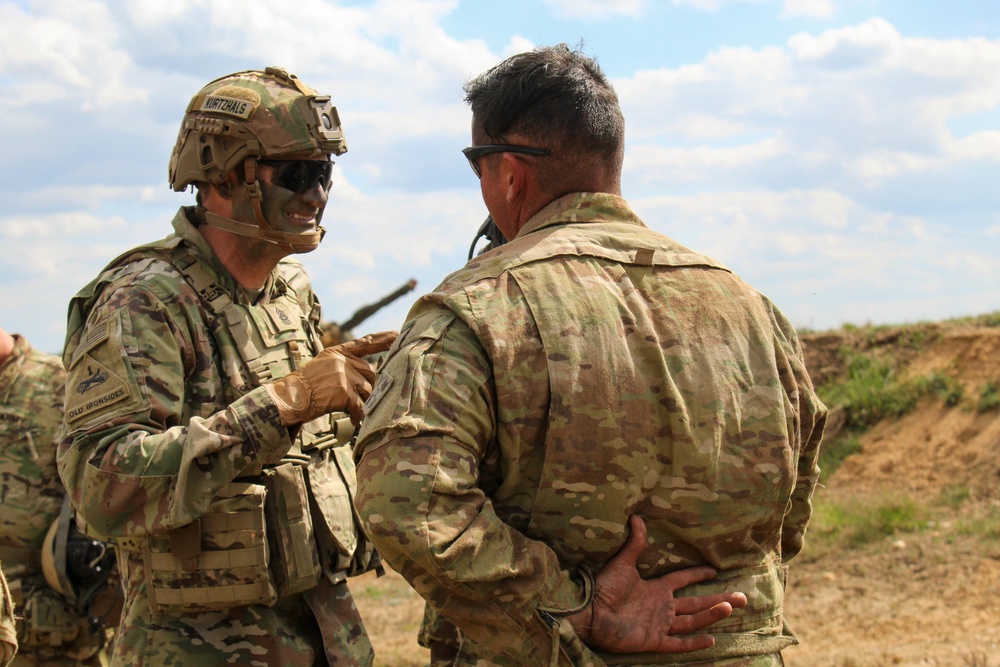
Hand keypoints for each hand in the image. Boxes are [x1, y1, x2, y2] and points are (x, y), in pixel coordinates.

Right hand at [263, 330, 396, 425]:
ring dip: (361, 402)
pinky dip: (358, 415)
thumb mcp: (321, 368)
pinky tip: (352, 419)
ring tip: (348, 409)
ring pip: (367, 390)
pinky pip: (360, 406)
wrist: (287, 399)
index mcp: (336, 353)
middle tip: (357, 399)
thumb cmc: (303, 389)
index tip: (396, 335)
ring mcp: (342, 375)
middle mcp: (340, 360)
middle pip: (369, 373)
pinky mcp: (343, 391)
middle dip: (367, 388)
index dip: (382, 340)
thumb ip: (342, 368)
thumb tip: (368, 381)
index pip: (364, 343)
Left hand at [568, 515, 747, 653]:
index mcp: (655, 589)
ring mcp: (659, 625)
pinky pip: (677, 644)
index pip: (681, 581)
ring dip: (712, 615)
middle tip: (743, 597)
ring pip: (693, 621)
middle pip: (696, 603)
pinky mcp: (653, 641)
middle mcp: (661, 607)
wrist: (590, 612)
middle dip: (719, 599)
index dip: (697, 575)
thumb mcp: (622, 563)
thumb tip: (637, 517)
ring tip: (731, 607)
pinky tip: (711, 639)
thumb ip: (634, 543)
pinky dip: (693, 643)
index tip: (714, 570)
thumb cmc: (603, 587)